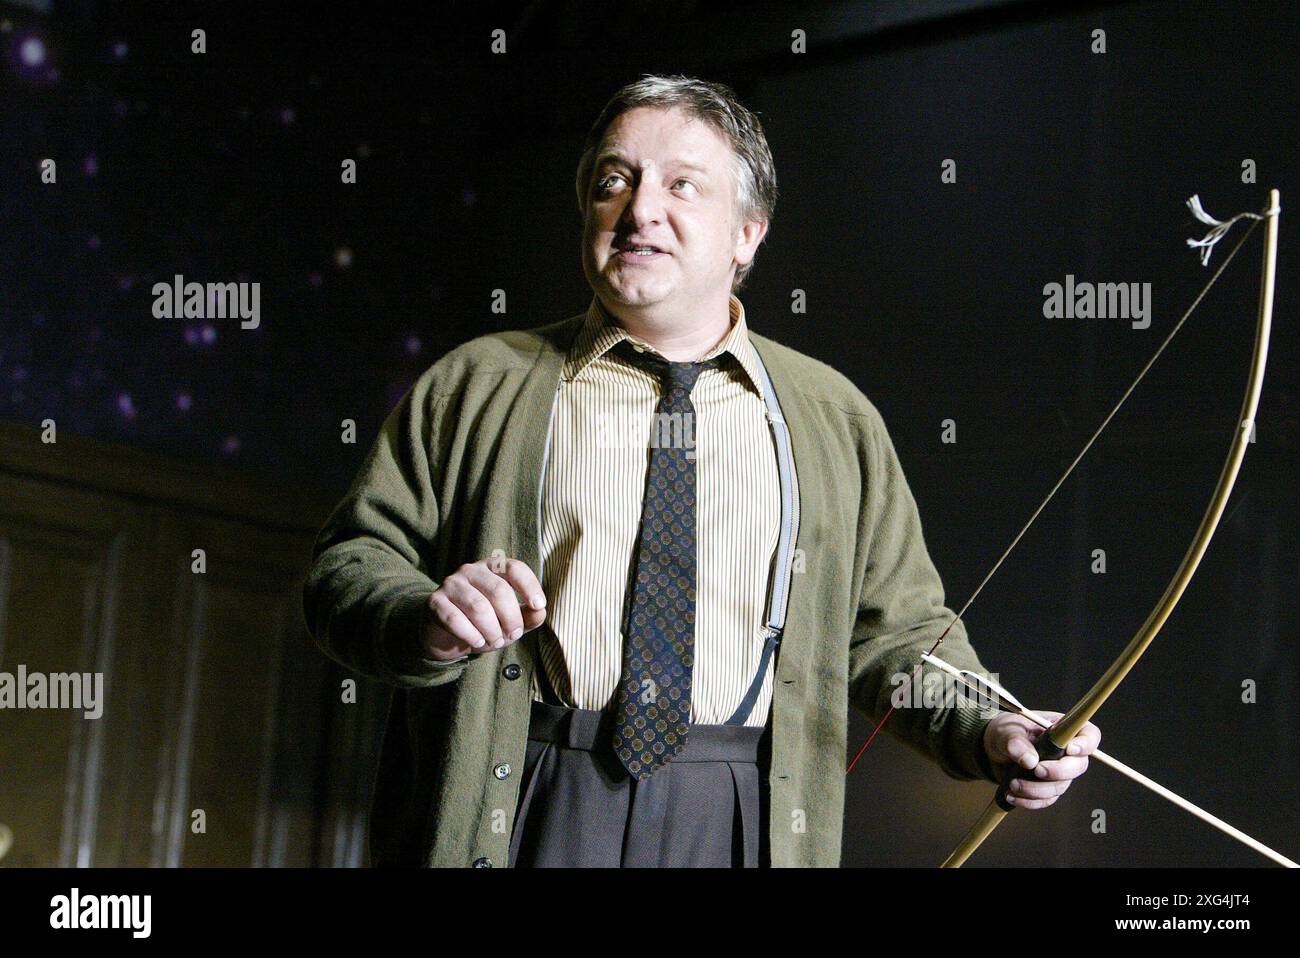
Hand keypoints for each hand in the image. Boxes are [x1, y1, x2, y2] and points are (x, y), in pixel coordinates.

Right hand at [420, 557, 546, 660]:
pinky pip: (455, 618)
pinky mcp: (435, 602)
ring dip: (491, 630)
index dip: (529, 585)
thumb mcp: (508, 621)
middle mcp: (471, 570)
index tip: (539, 605)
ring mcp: (451, 584)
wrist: (445, 634)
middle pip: (498, 590)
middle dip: (511, 617)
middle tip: (513, 635)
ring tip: (495, 641)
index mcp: (493, 568)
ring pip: (478, 607)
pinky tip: (477, 642)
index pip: (514, 568)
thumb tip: (541, 611)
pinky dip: (470, 634)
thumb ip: (527, 616)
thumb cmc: (482, 623)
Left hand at [982, 711, 1099, 809]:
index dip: (1085, 743)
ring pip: (1060, 786)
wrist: (992, 751)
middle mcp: (1065, 751)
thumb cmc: (1004, 733)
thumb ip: (1014, 741)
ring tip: (1012, 784)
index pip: (1088, 735)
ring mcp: (1058, 771)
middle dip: (1059, 771)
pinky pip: (1046, 799)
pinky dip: (1029, 800)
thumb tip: (1030, 760)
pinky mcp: (1047, 788)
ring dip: (1037, 789)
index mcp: (1061, 729)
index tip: (1069, 749)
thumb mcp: (1004, 731)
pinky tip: (1011, 795)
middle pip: (1078, 765)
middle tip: (1037, 770)